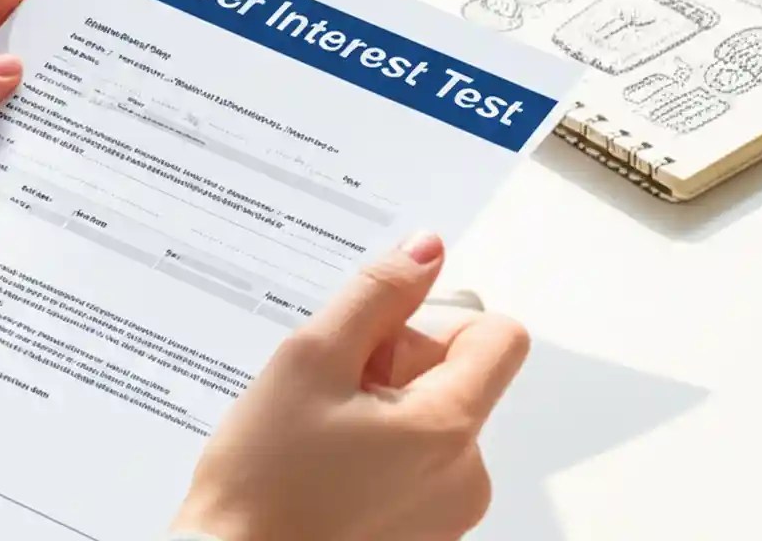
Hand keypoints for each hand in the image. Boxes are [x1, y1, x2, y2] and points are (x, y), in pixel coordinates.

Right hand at [171, 234, 528, 540]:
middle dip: (395, 365)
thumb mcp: (310, 359)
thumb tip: (425, 250)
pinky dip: (377, 447)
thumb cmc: (262, 480)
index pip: (499, 335)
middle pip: (458, 375)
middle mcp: (466, 475)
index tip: (379, 340)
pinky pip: (417, 461)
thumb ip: (376, 294)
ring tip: (320, 430)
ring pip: (432, 417)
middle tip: (329, 388)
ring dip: (381, 406)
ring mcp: (447, 510)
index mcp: (448, 428)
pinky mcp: (422, 531)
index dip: (436, 321)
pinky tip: (325, 461)